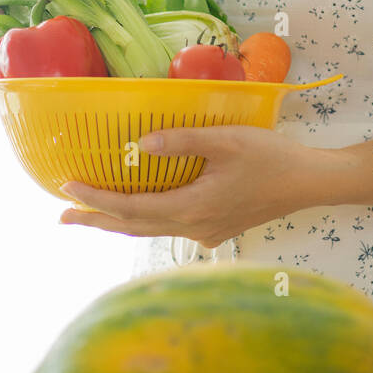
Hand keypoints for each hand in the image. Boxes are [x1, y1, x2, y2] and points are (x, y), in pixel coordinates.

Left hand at [59, 124, 324, 246]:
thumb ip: (182, 141)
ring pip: (151, 229)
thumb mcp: (226, 141)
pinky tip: (139, 212)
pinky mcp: (217, 228)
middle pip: (134, 226)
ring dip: (118, 222)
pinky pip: (170, 226)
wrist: (310, 182)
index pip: (131, 208)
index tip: (66, 191)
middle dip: (97, 220)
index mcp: (192, 207)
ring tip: (89, 216)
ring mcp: (206, 232)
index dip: (97, 201)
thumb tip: (140, 145)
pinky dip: (144, 220)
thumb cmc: (271, 157)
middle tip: (62, 216)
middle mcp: (194, 227)